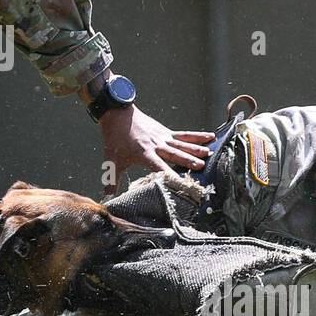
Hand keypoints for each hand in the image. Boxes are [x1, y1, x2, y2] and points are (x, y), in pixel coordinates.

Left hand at [98, 105, 214, 195]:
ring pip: (182, 144)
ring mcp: (163, 138)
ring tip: (209, 154)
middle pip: (175, 155)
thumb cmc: (115, 139)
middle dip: (188, 161)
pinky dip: (196, 136)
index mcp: (144, 154)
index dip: (169, 176)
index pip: (159, 168)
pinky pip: (183, 135)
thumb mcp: (112, 161)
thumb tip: (106, 200)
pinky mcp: (166, 132)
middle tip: (201, 168)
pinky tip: (210, 137)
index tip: (179, 184)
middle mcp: (156, 146)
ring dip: (196, 149)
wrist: (117, 114)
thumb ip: (111, 182)